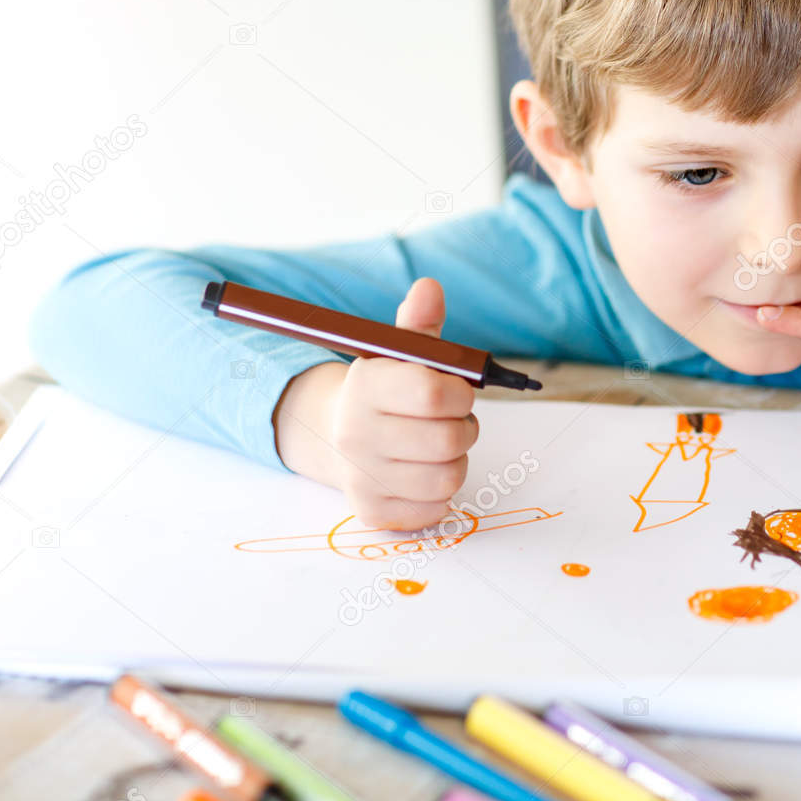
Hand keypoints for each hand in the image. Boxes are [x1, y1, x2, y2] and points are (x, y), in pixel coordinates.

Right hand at [273, 278, 479, 529]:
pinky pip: (436, 509)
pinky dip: (441, 493)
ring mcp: (361, 477)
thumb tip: (429, 288)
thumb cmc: (384, 391)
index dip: (461, 394)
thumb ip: (418, 325)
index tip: (458, 392)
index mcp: (365, 388)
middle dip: (465, 428)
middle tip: (454, 421)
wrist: (335, 435)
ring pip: (448, 478)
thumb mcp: (398, 353)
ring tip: (439, 445)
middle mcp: (356, 435)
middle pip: (448, 441)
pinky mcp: (372, 511)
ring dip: (457, 460)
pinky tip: (424, 472)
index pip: (433, 394)